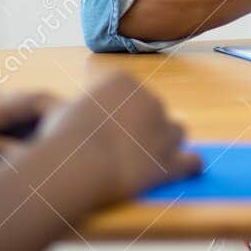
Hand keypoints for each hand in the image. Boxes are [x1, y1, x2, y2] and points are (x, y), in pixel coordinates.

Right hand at [43, 74, 202, 204]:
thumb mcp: (58, 111)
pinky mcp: (172, 159)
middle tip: (119, 147)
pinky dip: (188, 164)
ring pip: (176, 131)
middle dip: (142, 125)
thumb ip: (71, 107)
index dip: (118, 110)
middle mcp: (150, 99)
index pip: (128, 91)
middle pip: (154, 109)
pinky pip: (192, 160)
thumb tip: (68, 111)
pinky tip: (181, 169)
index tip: (103, 126)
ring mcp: (164, 129)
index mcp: (123, 82)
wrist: (79, 164)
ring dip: (165, 141)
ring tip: (147, 157)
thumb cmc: (61, 137)